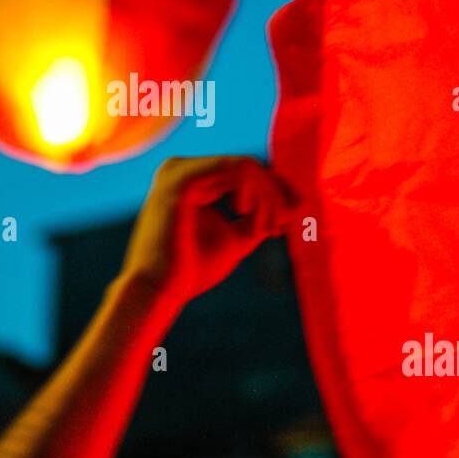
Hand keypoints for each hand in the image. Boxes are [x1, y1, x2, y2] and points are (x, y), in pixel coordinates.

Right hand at [116, 156, 293, 328]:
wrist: (159, 291)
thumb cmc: (192, 269)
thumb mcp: (237, 237)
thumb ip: (263, 218)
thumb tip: (299, 202)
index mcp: (192, 179)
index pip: (245, 170)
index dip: (275, 190)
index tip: (288, 220)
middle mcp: (182, 168)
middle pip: (249, 166)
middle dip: (272, 197)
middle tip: (274, 231)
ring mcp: (179, 170)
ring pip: (246, 166)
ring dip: (265, 197)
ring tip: (263, 229)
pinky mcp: (181, 180)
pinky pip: (236, 170)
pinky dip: (253, 192)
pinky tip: (245, 214)